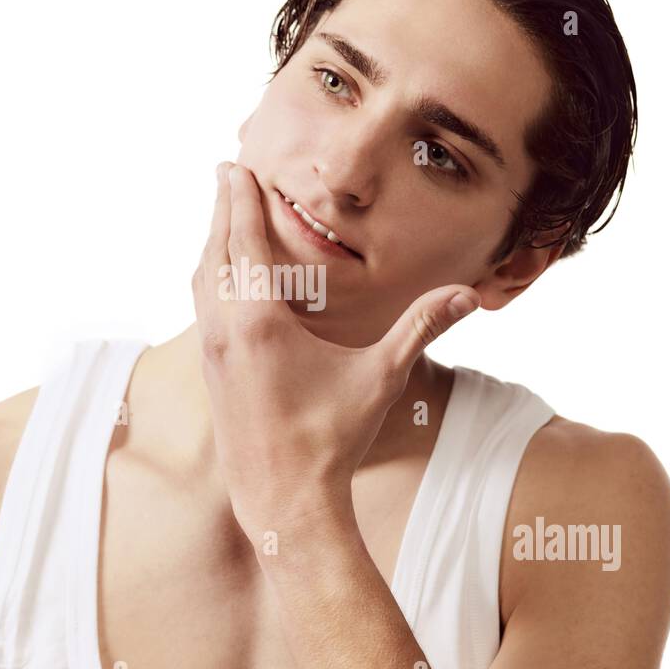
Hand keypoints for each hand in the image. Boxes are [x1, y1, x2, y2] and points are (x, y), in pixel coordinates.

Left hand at [191, 161, 480, 544]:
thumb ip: (420, 329)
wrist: (284, 501)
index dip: (242, 201)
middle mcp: (225, 331)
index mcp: (259, 323)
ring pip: (202, 281)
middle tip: (226, 173)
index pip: (245, 243)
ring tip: (223, 216)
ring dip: (212, 242)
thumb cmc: (332, 440)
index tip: (236, 167)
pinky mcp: (210, 373)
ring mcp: (212, 353)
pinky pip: (202, 308)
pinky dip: (209, 278)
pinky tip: (221, 280)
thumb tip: (467, 294)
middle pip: (215, 251)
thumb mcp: (381, 378)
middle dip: (222, 209)